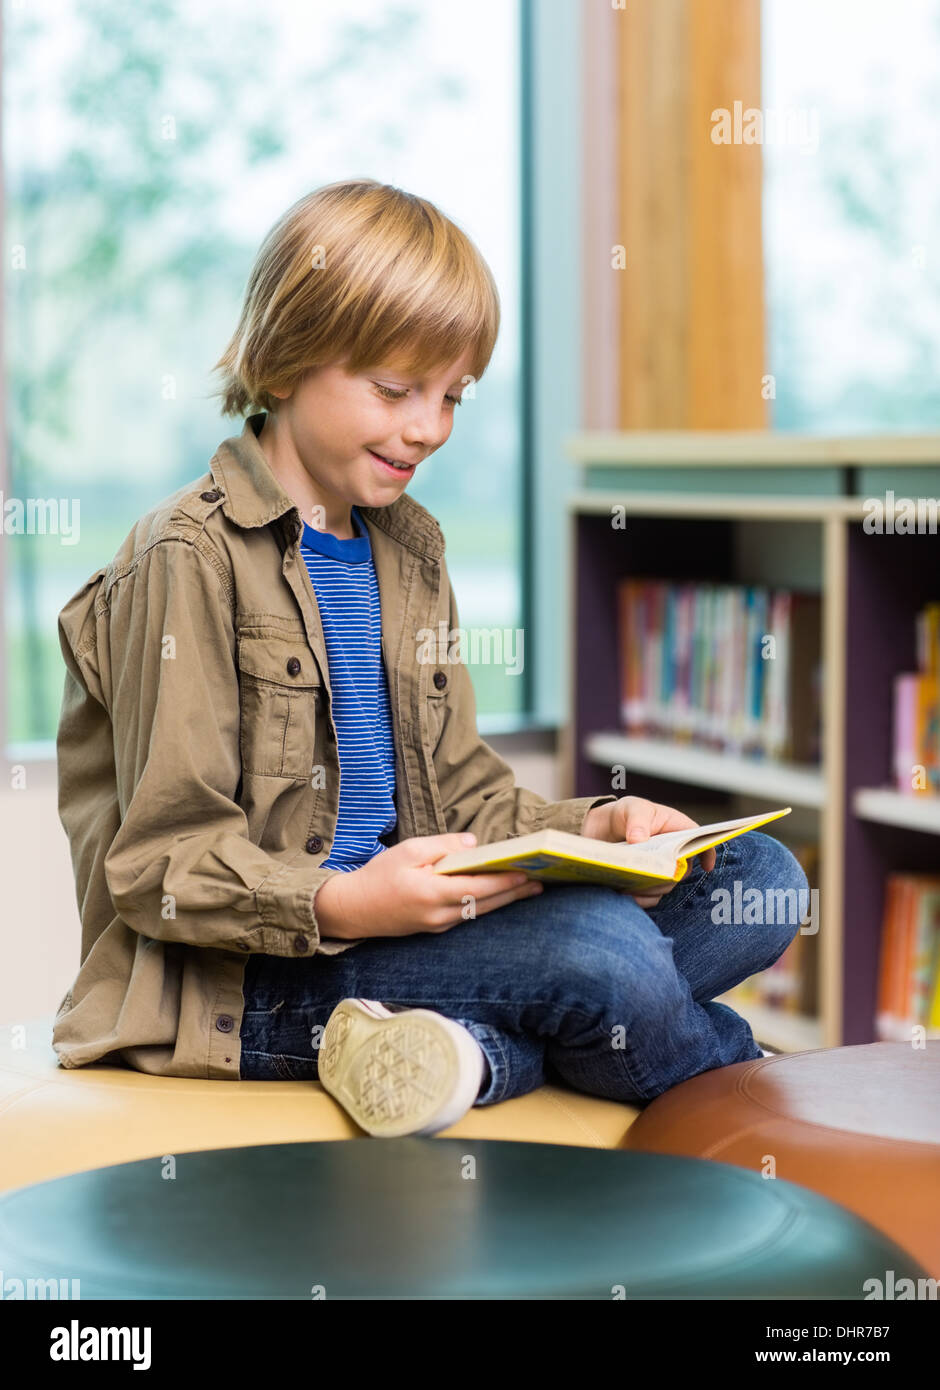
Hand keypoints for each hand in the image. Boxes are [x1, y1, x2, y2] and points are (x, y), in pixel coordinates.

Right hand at [312, 833, 543, 939]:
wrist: (352, 909)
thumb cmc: (379, 876)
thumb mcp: (408, 851)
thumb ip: (443, 846)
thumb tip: (474, 844)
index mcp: (431, 894)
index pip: (477, 889)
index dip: (505, 882)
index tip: (526, 872)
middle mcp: (438, 915)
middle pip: (486, 904)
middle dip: (514, 893)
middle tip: (541, 882)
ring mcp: (438, 926)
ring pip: (479, 912)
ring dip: (505, 900)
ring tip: (529, 888)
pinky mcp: (435, 928)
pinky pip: (468, 916)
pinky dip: (487, 905)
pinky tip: (500, 896)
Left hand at [582, 796, 714, 908]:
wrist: (600, 828)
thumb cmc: (625, 813)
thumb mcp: (633, 809)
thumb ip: (638, 821)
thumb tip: (639, 840)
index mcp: (677, 830)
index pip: (699, 842)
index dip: (707, 853)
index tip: (706, 866)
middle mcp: (673, 853)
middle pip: (682, 870)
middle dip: (669, 874)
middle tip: (652, 872)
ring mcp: (660, 870)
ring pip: (666, 886)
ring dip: (652, 888)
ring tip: (633, 883)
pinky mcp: (645, 882)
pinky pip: (650, 897)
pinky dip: (640, 898)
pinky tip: (627, 893)